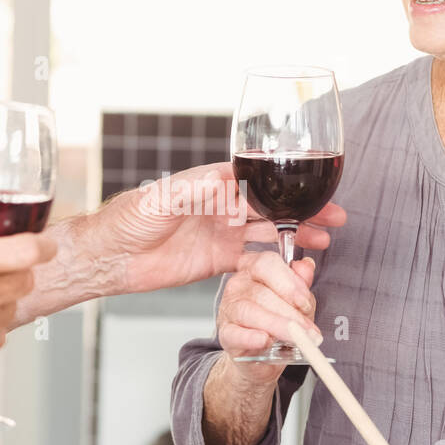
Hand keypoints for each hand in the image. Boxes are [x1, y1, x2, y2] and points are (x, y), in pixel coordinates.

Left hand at [88, 162, 345, 294]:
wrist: (109, 257)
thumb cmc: (127, 220)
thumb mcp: (160, 200)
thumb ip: (193, 190)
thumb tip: (224, 178)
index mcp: (211, 184)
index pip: (259, 182)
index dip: (288, 187)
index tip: (315, 192)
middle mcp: (220, 206)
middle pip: (272, 206)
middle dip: (304, 211)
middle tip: (335, 218)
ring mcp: (220, 233)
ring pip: (268, 233)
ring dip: (297, 236)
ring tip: (324, 241)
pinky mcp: (215, 261)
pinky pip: (252, 261)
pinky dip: (274, 264)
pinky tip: (295, 266)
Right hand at [216, 252, 321, 381]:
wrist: (263, 352)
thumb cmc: (278, 321)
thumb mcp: (295, 300)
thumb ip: (300, 283)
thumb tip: (306, 267)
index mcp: (254, 269)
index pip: (267, 263)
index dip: (289, 283)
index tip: (305, 303)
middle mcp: (238, 284)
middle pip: (261, 292)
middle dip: (290, 313)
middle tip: (308, 330)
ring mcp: (229, 308)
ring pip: (250, 312)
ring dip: (277, 325)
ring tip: (296, 337)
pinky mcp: (225, 333)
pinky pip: (235, 334)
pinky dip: (250, 338)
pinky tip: (265, 340)